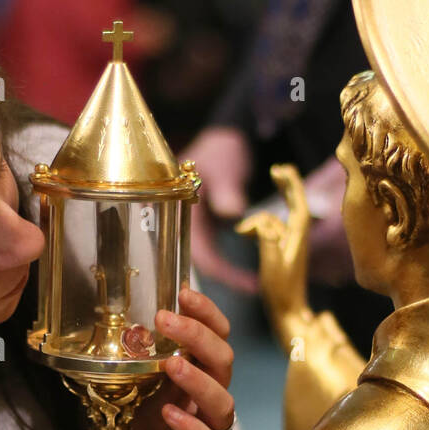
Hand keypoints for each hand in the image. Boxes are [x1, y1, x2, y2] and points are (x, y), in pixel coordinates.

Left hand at [130, 286, 234, 429]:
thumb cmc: (142, 421)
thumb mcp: (136, 383)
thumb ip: (135, 355)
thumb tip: (112, 312)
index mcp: (200, 371)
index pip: (217, 335)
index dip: (207, 313)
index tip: (184, 292)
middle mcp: (210, 396)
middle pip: (223, 361)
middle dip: (198, 336)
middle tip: (166, 320)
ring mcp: (209, 428)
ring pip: (222, 402)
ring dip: (198, 380)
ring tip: (173, 365)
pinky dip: (190, 427)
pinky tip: (169, 414)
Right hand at [185, 126, 259, 293]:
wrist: (226, 140)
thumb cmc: (221, 151)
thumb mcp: (224, 167)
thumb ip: (226, 189)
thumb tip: (232, 212)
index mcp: (177, 213)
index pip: (193, 252)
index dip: (216, 270)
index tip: (238, 282)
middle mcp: (180, 225)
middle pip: (195, 263)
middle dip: (221, 279)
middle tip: (249, 289)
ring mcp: (193, 229)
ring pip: (205, 260)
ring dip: (225, 274)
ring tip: (251, 285)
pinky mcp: (204, 230)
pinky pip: (213, 253)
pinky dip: (228, 264)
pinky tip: (246, 273)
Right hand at [235, 163, 311, 325]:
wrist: (287, 315)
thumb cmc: (281, 293)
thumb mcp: (272, 263)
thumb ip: (267, 237)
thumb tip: (263, 221)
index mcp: (297, 237)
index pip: (299, 203)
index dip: (292, 184)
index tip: (281, 169)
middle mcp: (296, 237)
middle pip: (293, 205)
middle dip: (286, 187)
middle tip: (277, 171)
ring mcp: (289, 244)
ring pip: (274, 221)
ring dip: (258, 220)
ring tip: (242, 233)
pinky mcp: (281, 251)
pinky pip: (270, 231)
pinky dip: (258, 228)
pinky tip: (244, 235)